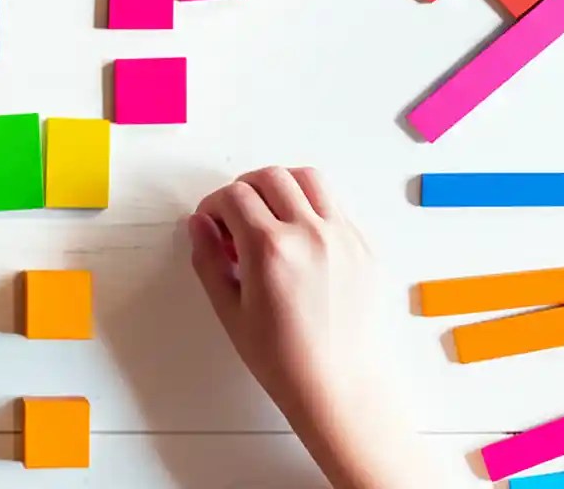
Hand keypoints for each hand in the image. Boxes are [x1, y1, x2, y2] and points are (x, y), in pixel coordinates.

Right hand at [190, 167, 442, 488]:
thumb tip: (199, 225)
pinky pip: (334, 204)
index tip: (211, 223)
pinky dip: (311, 206)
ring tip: (269, 215)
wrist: (340, 386)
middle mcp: (310, 233)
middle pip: (270, 176)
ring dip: (281, 186)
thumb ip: (208, 260)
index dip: (213, 205)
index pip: (233, 196)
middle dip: (243, 189)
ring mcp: (343, 236)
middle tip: (235, 217)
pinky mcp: (364, 246)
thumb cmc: (285, 360)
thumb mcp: (230, 312)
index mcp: (271, 249)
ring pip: (308, 178)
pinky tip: (299, 237)